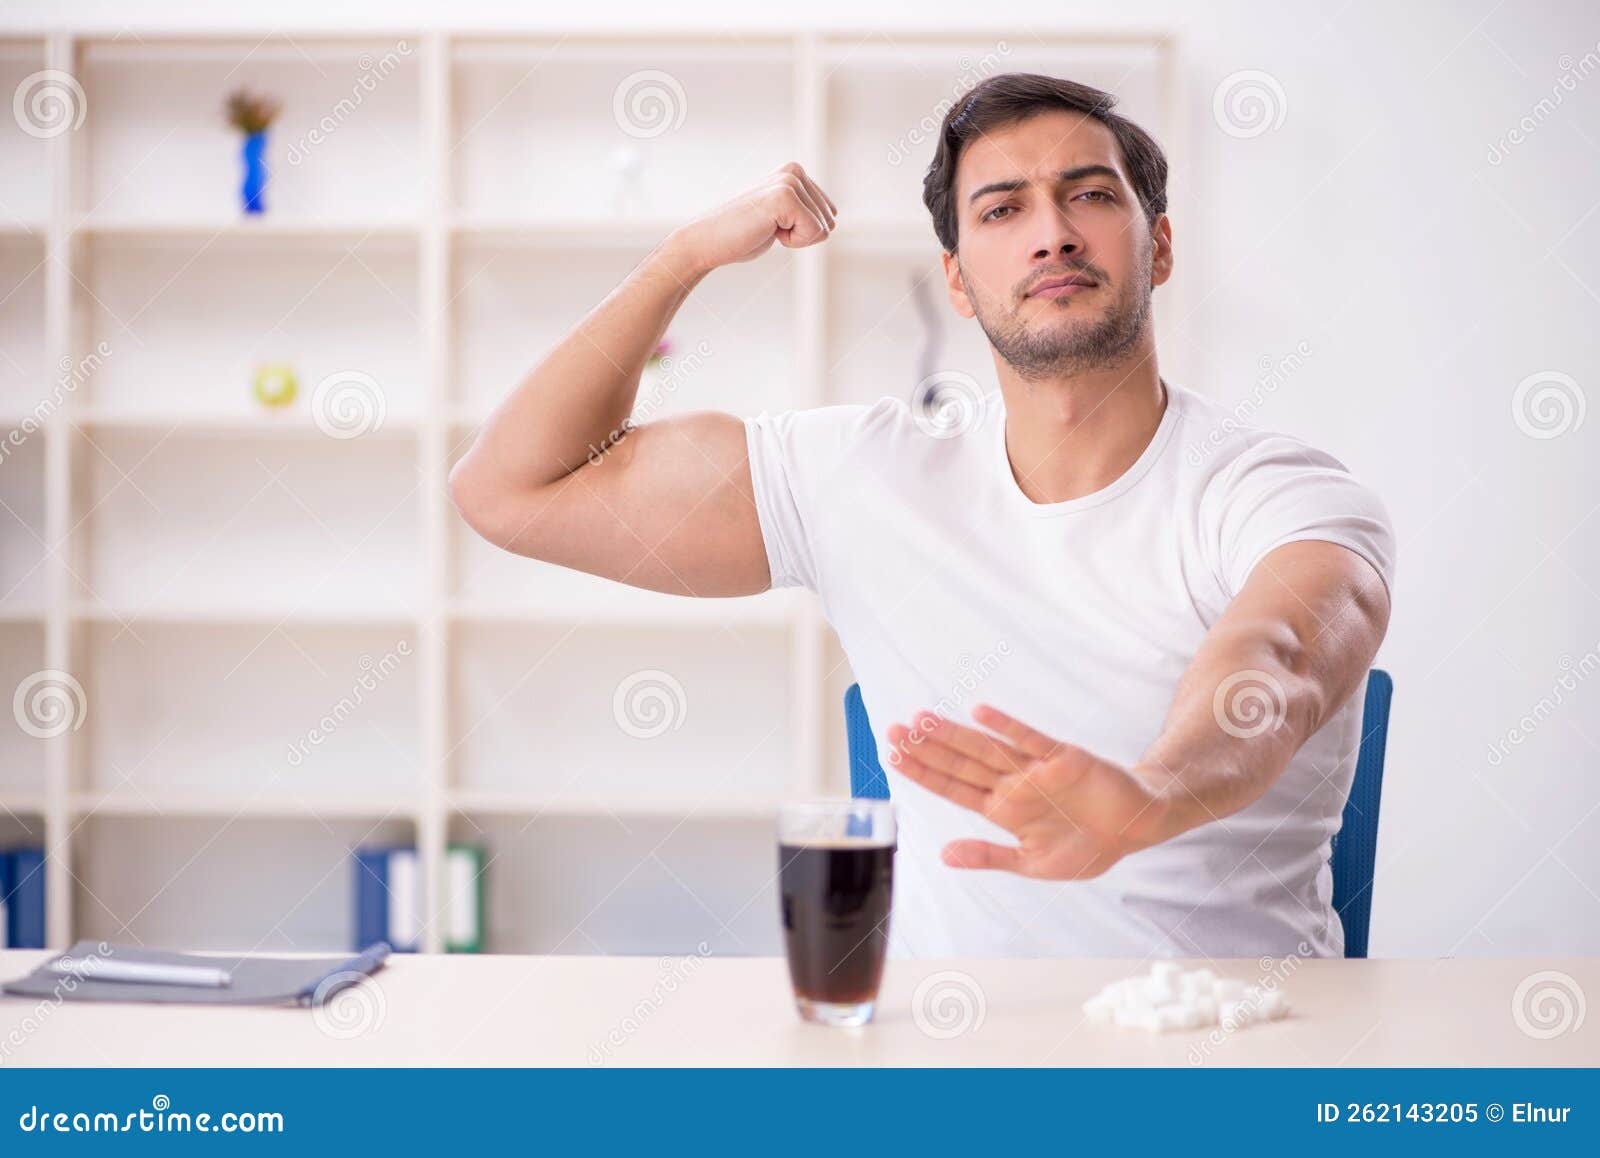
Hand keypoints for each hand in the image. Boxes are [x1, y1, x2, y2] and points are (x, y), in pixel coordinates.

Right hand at [669, 162, 836, 273]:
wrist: (709, 241)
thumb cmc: (742, 234)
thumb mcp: (781, 218)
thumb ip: (804, 211)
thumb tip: (834, 221)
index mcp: (795, 172)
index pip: (829, 215)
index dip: (804, 231)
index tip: (773, 225)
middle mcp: (794, 170)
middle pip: (829, 221)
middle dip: (802, 235)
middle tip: (767, 228)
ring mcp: (789, 181)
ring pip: (823, 228)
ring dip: (795, 238)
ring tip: (764, 227)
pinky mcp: (785, 196)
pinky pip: (813, 232)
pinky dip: (791, 242)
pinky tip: (766, 231)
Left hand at [885, 704, 1176, 879]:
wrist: (1134, 829)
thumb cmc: (1084, 846)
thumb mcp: (1031, 863)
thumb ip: (988, 857)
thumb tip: (944, 856)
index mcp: (1003, 810)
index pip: (954, 788)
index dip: (924, 773)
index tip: (893, 758)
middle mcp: (1013, 785)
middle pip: (962, 763)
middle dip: (928, 748)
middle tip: (893, 730)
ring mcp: (1035, 770)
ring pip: (987, 748)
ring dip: (955, 734)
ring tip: (923, 720)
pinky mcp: (1064, 759)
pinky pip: (1032, 740)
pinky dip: (1008, 726)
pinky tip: (981, 712)